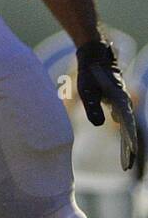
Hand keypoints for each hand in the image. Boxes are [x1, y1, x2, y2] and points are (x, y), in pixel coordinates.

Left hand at [77, 40, 138, 171]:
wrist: (93, 53)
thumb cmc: (90, 72)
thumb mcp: (87, 90)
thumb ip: (92, 106)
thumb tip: (99, 124)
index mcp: (120, 102)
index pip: (127, 128)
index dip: (129, 143)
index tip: (131, 157)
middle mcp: (124, 102)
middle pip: (129, 129)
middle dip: (129, 147)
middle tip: (128, 165)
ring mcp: (121, 100)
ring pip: (127, 123)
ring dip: (127, 139)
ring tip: (126, 156)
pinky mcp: (116, 97)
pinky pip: (122, 116)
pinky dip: (123, 128)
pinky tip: (122, 133)